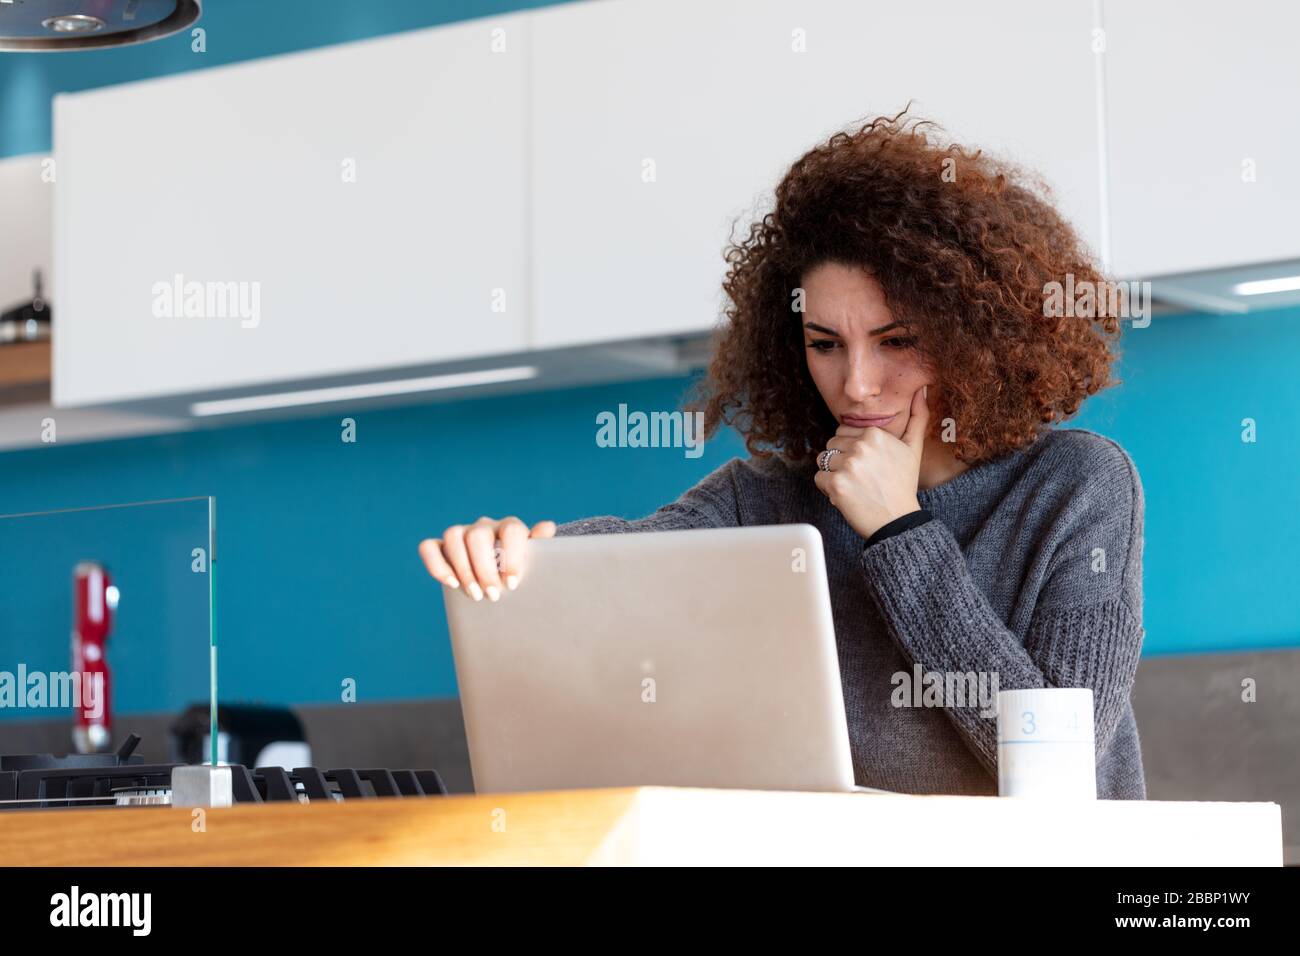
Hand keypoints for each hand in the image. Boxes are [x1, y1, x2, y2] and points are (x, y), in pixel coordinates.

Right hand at [418, 517, 555, 601]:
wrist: (502, 580)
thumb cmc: (520, 572)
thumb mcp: (534, 562)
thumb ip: (540, 546)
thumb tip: (547, 527)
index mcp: (509, 527)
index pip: (511, 529)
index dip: (512, 555)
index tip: (514, 583)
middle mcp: (484, 526)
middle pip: (478, 535)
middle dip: (485, 568)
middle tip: (493, 595)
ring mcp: (461, 534)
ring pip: (453, 536)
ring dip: (463, 568)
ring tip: (475, 595)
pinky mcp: (441, 547)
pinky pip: (429, 547)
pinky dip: (436, 564)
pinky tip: (450, 583)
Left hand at [814, 385, 928, 539]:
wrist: (897, 521)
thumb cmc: (903, 484)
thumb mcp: (914, 448)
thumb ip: (918, 417)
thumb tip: (921, 390)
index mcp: (876, 434)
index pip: (844, 431)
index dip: (851, 449)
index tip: (867, 465)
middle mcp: (861, 446)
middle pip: (832, 444)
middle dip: (841, 459)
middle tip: (860, 477)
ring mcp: (848, 465)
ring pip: (823, 459)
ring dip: (832, 472)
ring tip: (852, 484)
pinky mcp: (836, 484)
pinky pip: (818, 477)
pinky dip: (827, 488)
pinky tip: (845, 494)